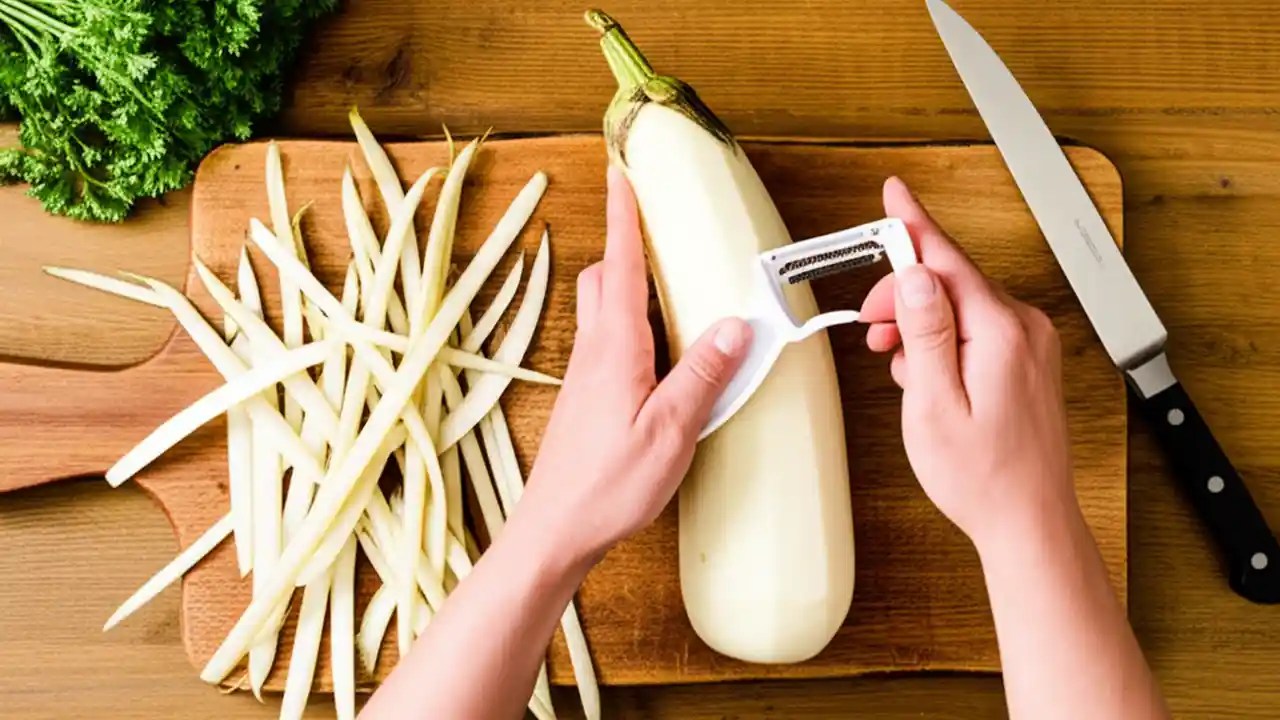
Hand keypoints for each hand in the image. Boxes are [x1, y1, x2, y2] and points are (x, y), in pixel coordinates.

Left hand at [519, 166, 751, 562]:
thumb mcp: (671, 431)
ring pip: (602, 312)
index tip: (623, 171)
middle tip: (657, 229)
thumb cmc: (608, 486)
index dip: (625, 216)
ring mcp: (585, 377)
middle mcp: (594, 353)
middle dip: (626, 247)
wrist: (553, 531)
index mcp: (616, 349)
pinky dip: (631, 327)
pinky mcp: (585, 399)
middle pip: (603, 280)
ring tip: (670, 287)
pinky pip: (607, 344)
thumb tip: (736, 324)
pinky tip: (659, 355)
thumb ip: (703, 375)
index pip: (621, 266)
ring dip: (628, 287)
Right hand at [859, 177, 1075, 548]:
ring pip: (960, 309)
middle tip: (872, 330)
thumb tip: (913, 275)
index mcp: (1000, 332)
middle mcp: (1023, 329)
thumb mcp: (933, 402)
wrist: (1027, 521)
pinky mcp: (1026, 361)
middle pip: (950, 283)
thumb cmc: (980, 475)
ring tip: (901, 368)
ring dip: (921, 326)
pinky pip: (976, 331)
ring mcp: (1030, 345)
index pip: (947, 260)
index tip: (893, 193)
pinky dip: (943, 343)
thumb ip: (924, 332)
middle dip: (904, 298)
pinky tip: (928, 378)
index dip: (913, 224)